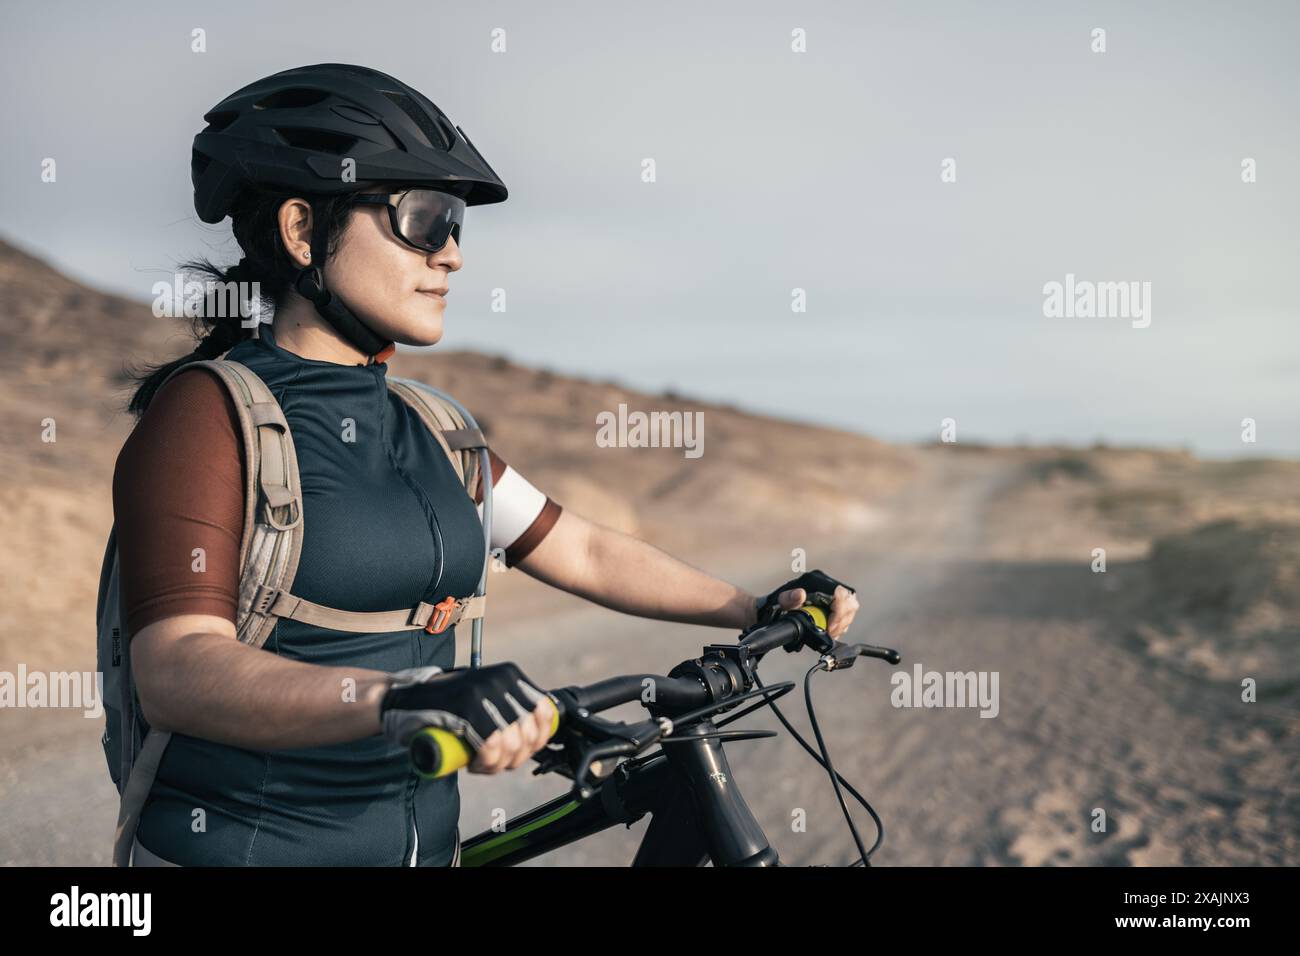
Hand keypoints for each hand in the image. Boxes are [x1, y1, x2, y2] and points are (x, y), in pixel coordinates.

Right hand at [379, 661, 557, 774]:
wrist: (406, 699)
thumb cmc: (446, 702)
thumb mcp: (485, 693)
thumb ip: (509, 702)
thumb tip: (538, 731)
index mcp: (510, 673)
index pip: (543, 709)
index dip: (539, 737)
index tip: (524, 751)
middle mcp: (501, 679)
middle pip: (528, 731)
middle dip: (516, 757)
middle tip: (496, 763)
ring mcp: (483, 693)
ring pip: (511, 742)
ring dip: (498, 764)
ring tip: (483, 765)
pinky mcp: (466, 709)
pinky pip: (490, 745)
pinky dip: (486, 762)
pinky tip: (475, 764)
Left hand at [756, 569, 859, 638]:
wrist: (775, 608)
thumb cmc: (777, 604)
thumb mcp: (781, 602)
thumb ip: (789, 598)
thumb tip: (800, 594)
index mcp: (816, 580)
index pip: (840, 593)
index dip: (840, 612)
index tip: (830, 627)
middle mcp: (827, 584)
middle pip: (850, 601)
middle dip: (843, 620)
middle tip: (830, 632)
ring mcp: (832, 593)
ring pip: (851, 608)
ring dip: (842, 624)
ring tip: (830, 633)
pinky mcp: (833, 603)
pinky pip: (846, 614)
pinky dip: (840, 625)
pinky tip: (830, 631)